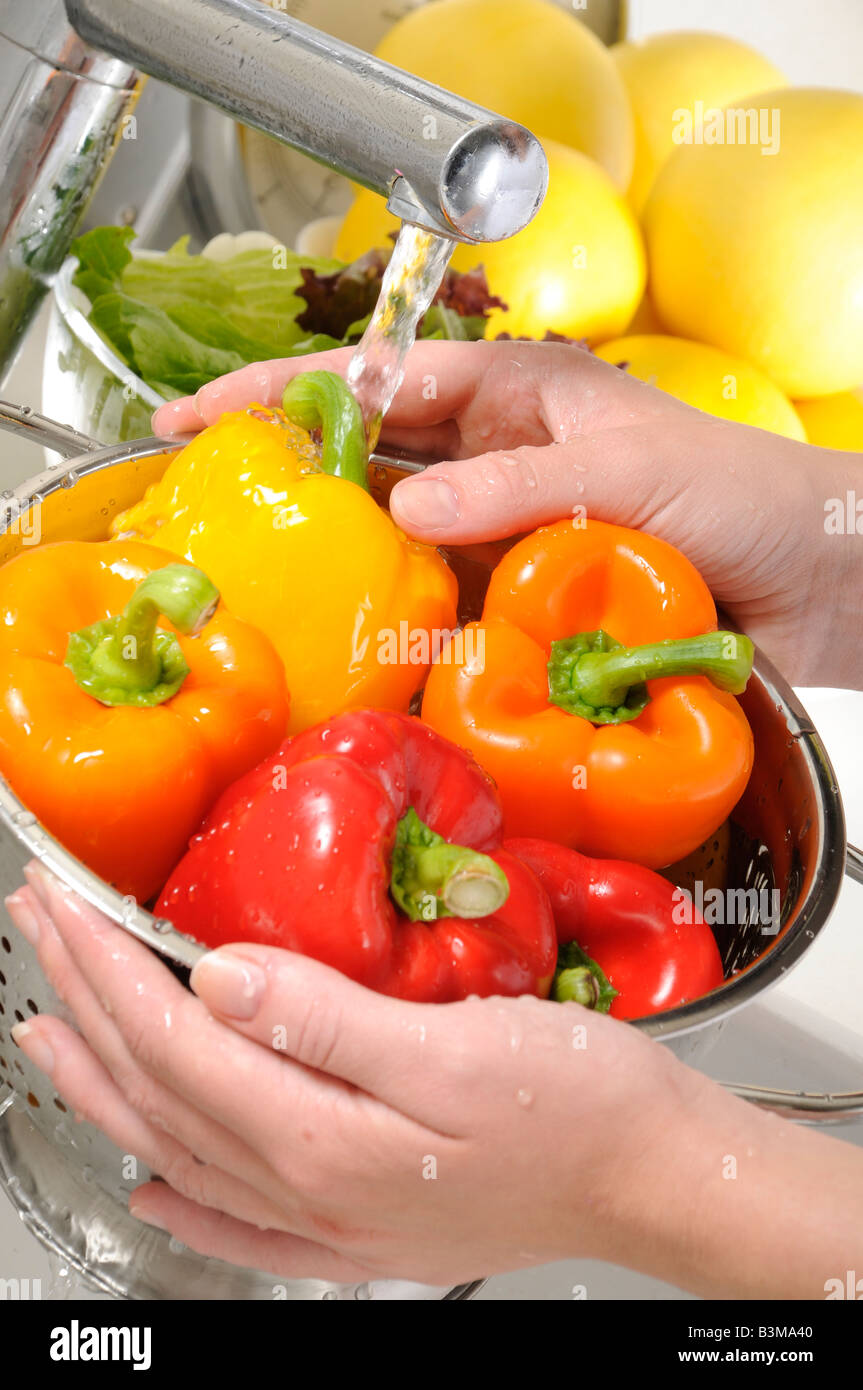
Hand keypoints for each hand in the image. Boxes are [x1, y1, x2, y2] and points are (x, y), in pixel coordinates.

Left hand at [7, 864, 862, 1295]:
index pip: (178, 1041)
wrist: (653, 1176)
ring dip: (106, 1085)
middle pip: (161, 1090)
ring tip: (49, 1040)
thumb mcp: (458, 1046)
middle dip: (86, 1007)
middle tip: (38, 939)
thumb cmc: (577, 1103)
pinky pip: (236, 1221)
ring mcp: (330, 1218)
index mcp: (325, 1134)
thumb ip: (326, 1018)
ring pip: (180, 1147)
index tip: (63, 909)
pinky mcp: (360, 1225)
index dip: (108, 970)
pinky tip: (152, 1180)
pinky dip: (179, 1193)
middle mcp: (310, 1189)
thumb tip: (218, 977)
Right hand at [153, 340, 861, 688]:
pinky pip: (445, 596)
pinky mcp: (527, 591)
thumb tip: (414, 511)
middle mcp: (500, 453)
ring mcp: (510, 525)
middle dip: (289, 468)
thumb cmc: (745, 496)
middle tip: (205, 500)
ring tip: (261, 573)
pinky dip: (401, 612)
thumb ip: (517, 483)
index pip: (377, 377)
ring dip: (339, 548)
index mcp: (516, 391)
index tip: (201, 414)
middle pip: (370, 452)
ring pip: (399, 530)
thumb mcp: (627, 469)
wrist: (820, 580)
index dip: (283, 391)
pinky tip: (357, 635)